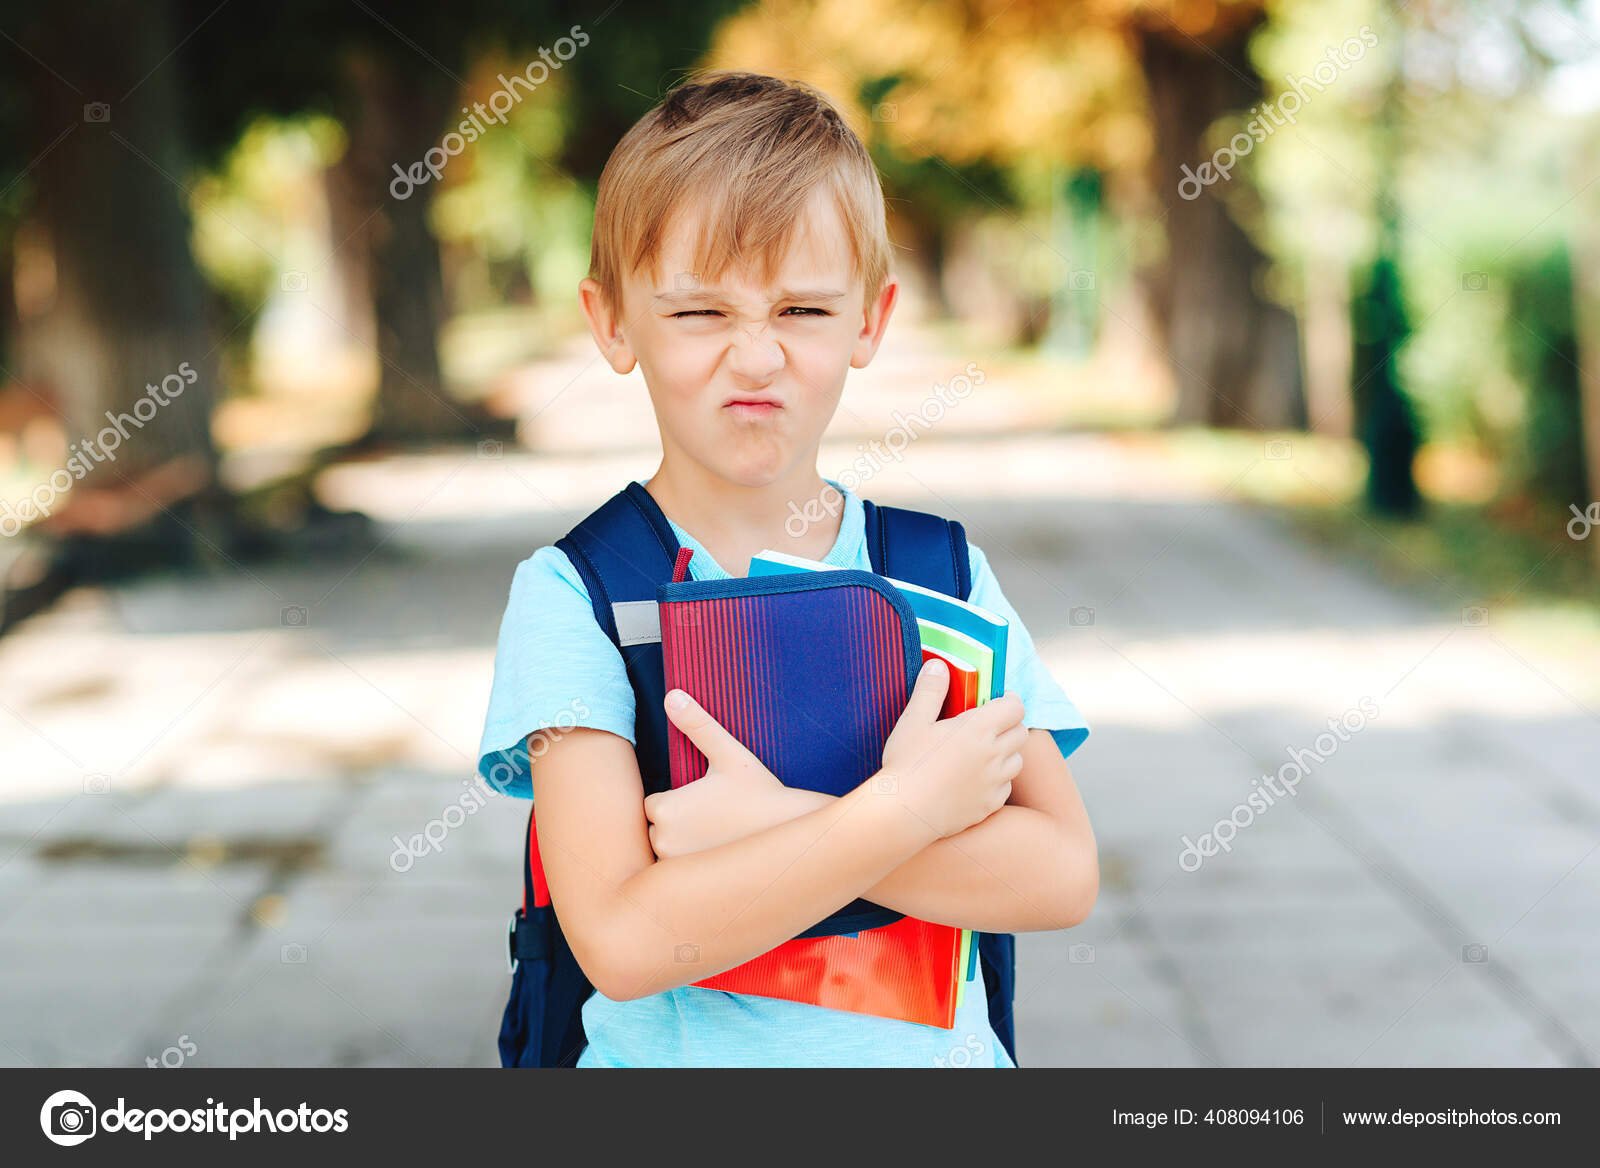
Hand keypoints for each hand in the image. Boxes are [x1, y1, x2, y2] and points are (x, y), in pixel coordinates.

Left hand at [644, 689, 790, 857]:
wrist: (791, 830)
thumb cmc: (760, 791)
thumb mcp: (728, 753)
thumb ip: (697, 724)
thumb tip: (673, 695)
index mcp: (667, 808)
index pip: (653, 803)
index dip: (678, 799)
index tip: (706, 799)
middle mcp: (665, 841)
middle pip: (658, 828)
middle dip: (679, 822)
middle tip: (716, 816)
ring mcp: (678, 866)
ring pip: (669, 851)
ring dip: (685, 844)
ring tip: (720, 835)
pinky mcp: (694, 883)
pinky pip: (682, 873)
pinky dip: (694, 866)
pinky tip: (721, 854)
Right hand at [876, 658, 1027, 839]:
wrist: (903, 813)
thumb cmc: (906, 765)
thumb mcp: (913, 721)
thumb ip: (930, 691)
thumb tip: (938, 666)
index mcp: (978, 729)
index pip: (1015, 707)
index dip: (1010, 701)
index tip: (1001, 700)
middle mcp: (993, 755)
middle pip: (1021, 733)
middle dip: (1010, 725)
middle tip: (990, 725)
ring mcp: (994, 783)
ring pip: (1017, 762)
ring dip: (1007, 753)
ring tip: (985, 753)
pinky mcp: (989, 805)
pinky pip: (1005, 788)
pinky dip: (998, 781)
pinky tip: (977, 780)